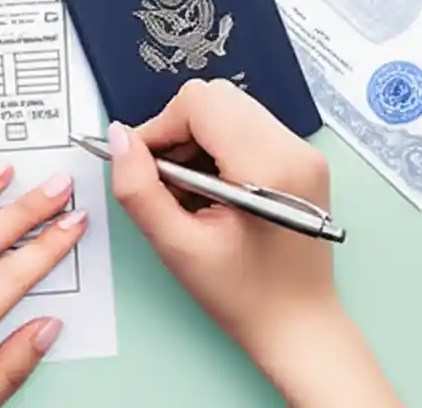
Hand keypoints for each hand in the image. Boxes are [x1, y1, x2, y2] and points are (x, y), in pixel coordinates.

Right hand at [110, 79, 398, 405]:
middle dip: (177, 131)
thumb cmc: (246, 295)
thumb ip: (140, 189)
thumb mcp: (178, 247)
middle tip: (167, 181)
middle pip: (215, 98)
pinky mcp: (300, 159)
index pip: (199, 103)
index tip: (143, 164)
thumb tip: (120, 139)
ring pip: (228, 108)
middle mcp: (294, 149)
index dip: (160, 128)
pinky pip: (246, 127)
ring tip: (191, 192)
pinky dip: (217, 148)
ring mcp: (302, 152)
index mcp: (269, 167)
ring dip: (195, 141)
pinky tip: (212, 190)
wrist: (298, 324)